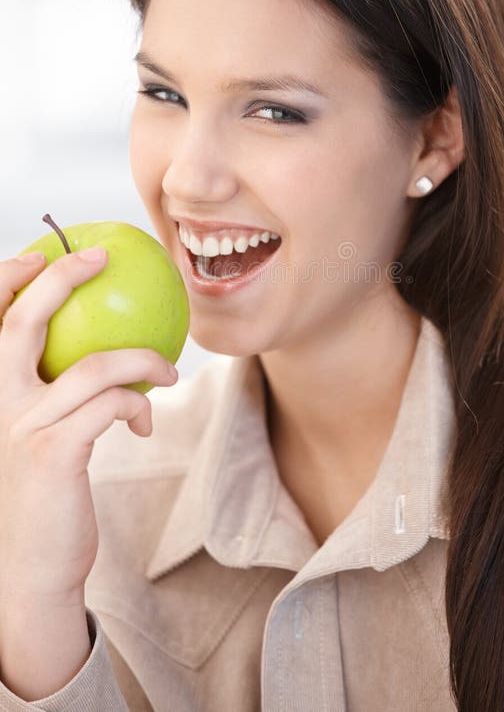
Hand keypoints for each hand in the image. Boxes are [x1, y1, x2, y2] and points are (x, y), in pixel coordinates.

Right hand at [0, 249, 177, 604]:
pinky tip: (146, 421)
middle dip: (61, 279)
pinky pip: (112, 404)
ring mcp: (20, 426)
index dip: (5, 279)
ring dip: (143, 360)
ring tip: (169, 372)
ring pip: (92, 366)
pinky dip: (139, 403)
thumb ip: (58, 393)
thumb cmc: (45, 493)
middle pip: (21, 323)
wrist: (31, 567)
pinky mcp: (51, 453)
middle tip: (101, 258)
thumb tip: (111, 351)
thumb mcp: (41, 434)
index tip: (40, 254)